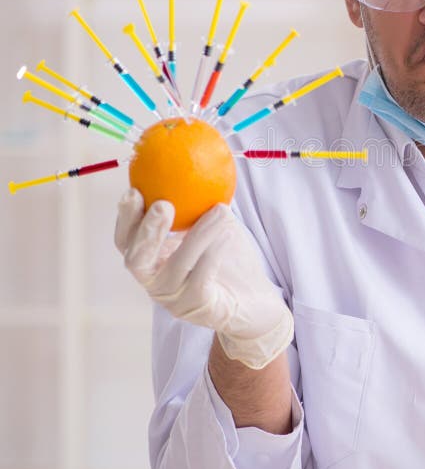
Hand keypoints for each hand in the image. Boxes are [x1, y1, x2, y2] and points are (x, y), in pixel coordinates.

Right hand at [114, 188, 293, 368]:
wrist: (255, 299)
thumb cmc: (230, 256)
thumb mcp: (213, 224)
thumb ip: (199, 201)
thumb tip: (197, 159)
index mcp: (152, 260)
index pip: (126, 241)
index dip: (124, 218)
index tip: (134, 190)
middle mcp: (156, 283)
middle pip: (135, 260)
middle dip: (146, 230)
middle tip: (164, 204)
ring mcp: (175, 300)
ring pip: (175, 267)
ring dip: (197, 235)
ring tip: (218, 210)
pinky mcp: (199, 309)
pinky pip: (202, 278)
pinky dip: (214, 252)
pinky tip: (228, 232)